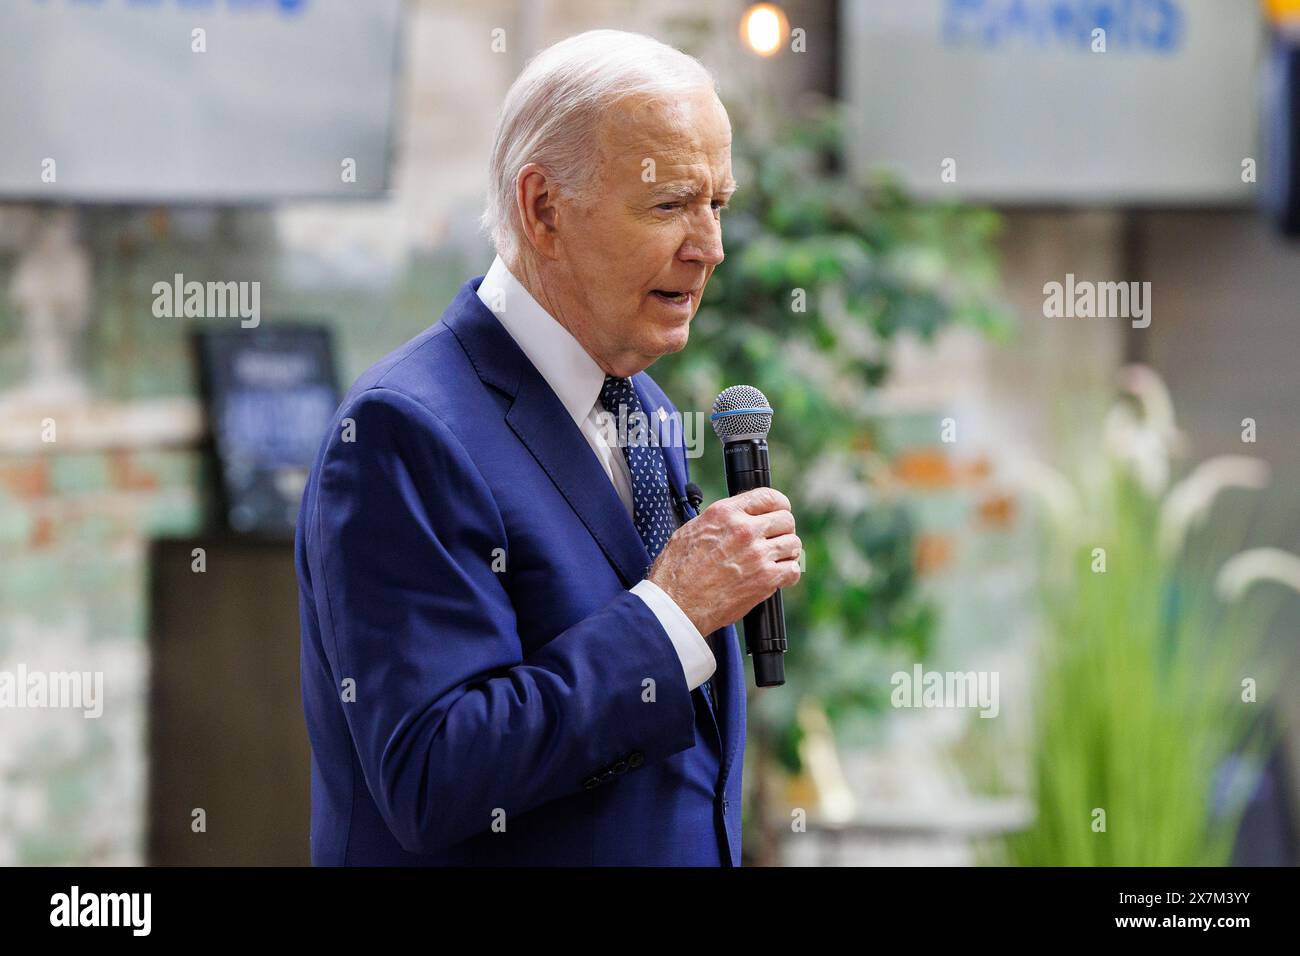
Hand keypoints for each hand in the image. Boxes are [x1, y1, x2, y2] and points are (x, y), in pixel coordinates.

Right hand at [647, 486, 800, 635]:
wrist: (677, 603)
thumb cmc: (677, 570)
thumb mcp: (691, 529)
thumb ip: (720, 520)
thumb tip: (736, 517)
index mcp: (725, 513)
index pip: (768, 496)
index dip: (778, 504)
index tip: (779, 511)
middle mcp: (744, 529)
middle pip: (786, 519)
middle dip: (782, 529)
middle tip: (774, 540)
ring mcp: (758, 554)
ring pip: (793, 544)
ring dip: (786, 552)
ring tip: (775, 559)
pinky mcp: (766, 580)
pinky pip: (793, 569)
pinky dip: (788, 573)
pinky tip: (777, 576)